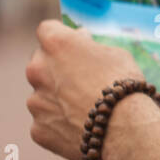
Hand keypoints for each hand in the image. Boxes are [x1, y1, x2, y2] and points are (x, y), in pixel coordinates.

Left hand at [25, 19, 145, 159]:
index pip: (48, 30)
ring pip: (42, 96)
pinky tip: (80, 128)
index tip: (75, 47)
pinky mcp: (37, 129)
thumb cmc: (123, 86)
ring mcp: (35, 101)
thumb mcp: (114, 53)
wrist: (125, 129)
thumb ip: (89, 47)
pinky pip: (46, 123)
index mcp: (56, 44)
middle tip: (81, 80)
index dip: (63, 38)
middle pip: (40, 63)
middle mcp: (37, 69)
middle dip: (56, 69)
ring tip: (84, 110)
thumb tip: (81, 43)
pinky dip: (59, 124)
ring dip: (57, 98)